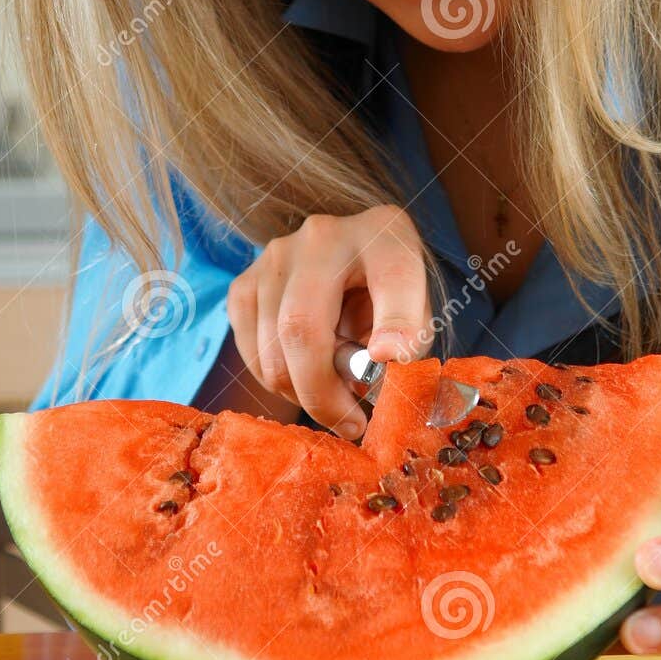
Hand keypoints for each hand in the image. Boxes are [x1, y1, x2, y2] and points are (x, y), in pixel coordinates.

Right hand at [225, 205, 432, 439]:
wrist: (352, 265)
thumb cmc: (387, 297)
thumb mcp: (416, 312)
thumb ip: (409, 334)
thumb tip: (384, 357)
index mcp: (382, 236)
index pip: (394, 276)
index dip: (396, 323)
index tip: (392, 361)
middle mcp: (320, 236)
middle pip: (300, 326)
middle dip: (322, 392)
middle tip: (350, 424)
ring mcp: (274, 257)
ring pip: (269, 346)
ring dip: (298, 390)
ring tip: (330, 396)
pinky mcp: (244, 281)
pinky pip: (249, 348)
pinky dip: (273, 377)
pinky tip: (300, 376)